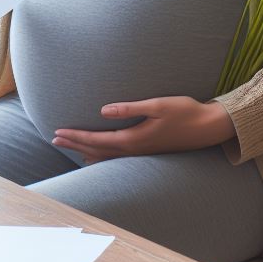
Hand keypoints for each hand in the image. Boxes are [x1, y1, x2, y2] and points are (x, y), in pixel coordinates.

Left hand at [52, 97, 235, 163]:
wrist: (208, 127)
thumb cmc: (184, 111)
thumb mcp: (156, 105)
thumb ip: (129, 108)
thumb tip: (103, 111)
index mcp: (134, 139)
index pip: (97, 140)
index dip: (76, 137)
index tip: (57, 133)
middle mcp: (135, 149)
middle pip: (97, 150)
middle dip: (75, 145)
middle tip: (54, 140)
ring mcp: (141, 153)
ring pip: (106, 156)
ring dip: (86, 151)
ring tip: (69, 147)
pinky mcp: (147, 151)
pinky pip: (117, 157)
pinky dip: (101, 156)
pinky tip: (96, 155)